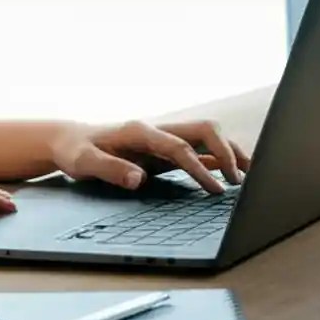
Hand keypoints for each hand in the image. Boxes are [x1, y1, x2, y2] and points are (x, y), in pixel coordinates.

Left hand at [51, 120, 251, 193]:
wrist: (69, 140)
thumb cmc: (76, 151)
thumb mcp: (83, 162)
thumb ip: (110, 170)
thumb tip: (139, 179)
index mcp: (139, 131)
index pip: (179, 147)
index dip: (200, 167)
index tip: (216, 189)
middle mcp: (156, 129)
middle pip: (203, 130)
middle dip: (225, 152)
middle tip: (239, 182)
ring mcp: (162, 137)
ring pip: (206, 135)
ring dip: (228, 151)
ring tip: (250, 175)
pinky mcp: (163, 148)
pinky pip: (197, 148)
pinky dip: (217, 158)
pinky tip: (231, 173)